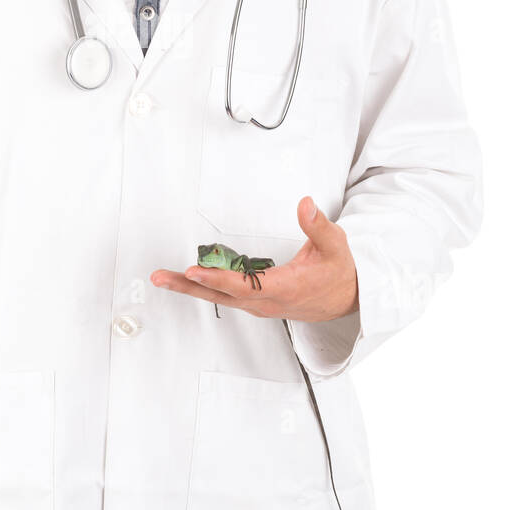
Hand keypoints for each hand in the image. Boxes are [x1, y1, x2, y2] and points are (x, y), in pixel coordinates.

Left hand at [150, 196, 358, 321]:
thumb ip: (317, 224)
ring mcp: (262, 305)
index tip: (193, 272)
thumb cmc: (339, 273)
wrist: (349, 300)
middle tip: (161, 278)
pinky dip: (206, 289)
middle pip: (222, 296)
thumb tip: (305, 204)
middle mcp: (268, 301)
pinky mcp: (259, 304)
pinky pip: (228, 297)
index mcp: (285, 287)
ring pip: (222, 298)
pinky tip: (189, 281)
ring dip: (192, 289)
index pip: (244, 286)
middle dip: (189, 287)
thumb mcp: (334, 245)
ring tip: (165, 278)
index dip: (217, 280)